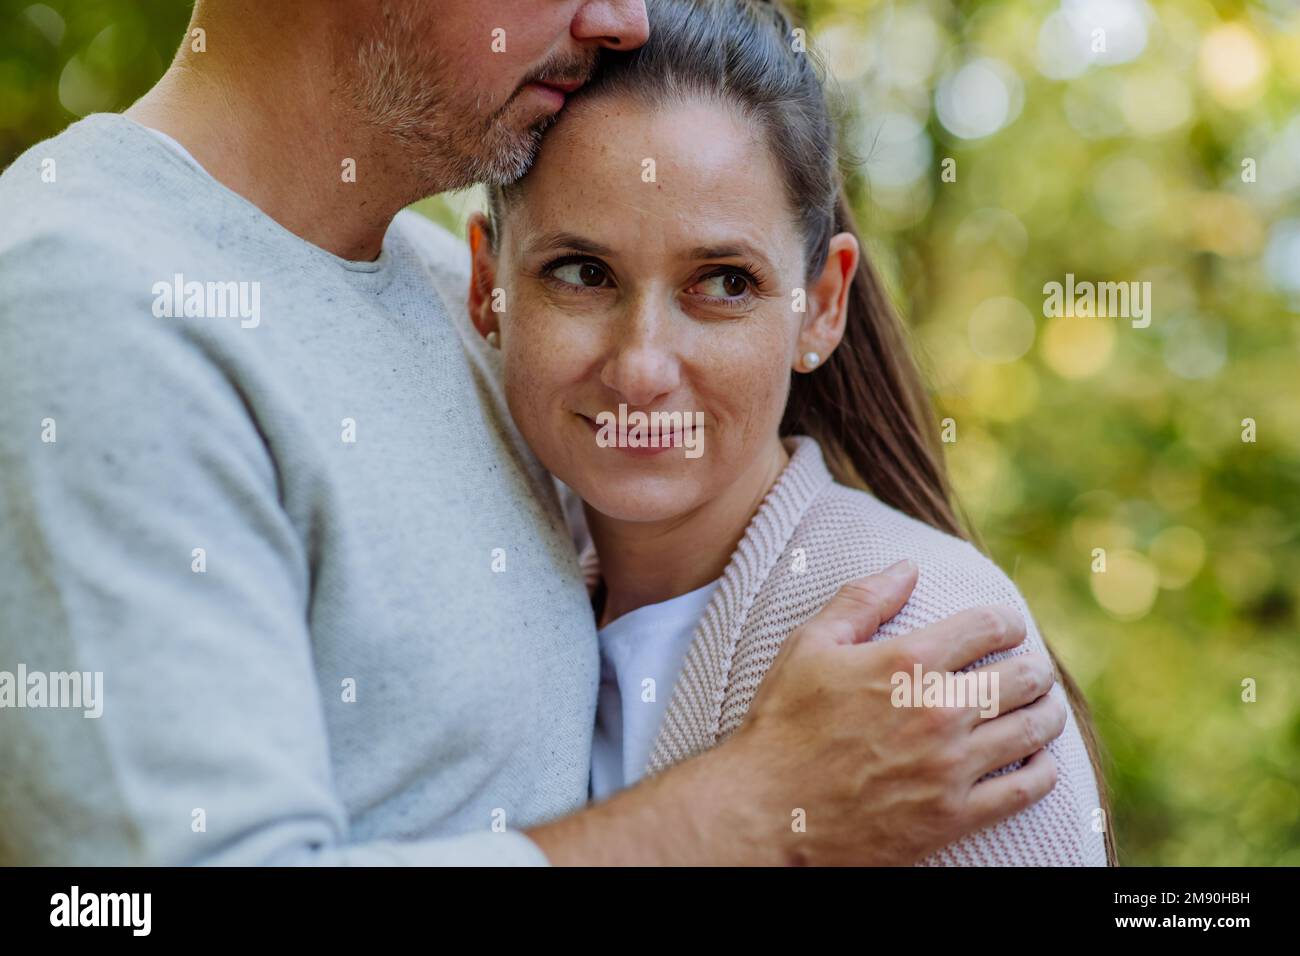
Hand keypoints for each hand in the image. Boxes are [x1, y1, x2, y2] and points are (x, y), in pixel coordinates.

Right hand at [724, 559, 1065, 865]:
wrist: (766, 812)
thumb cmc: (782, 724)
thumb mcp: (809, 646)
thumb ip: (862, 600)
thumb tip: (907, 568)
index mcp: (906, 662)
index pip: (989, 626)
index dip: (1008, 622)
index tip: (1009, 629)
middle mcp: (938, 710)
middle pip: (1024, 676)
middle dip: (1034, 666)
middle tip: (1031, 669)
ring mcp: (950, 766)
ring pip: (1034, 728)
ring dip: (1047, 711)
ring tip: (1043, 707)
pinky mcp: (954, 816)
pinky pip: (1026, 789)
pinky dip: (1044, 769)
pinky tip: (1039, 761)